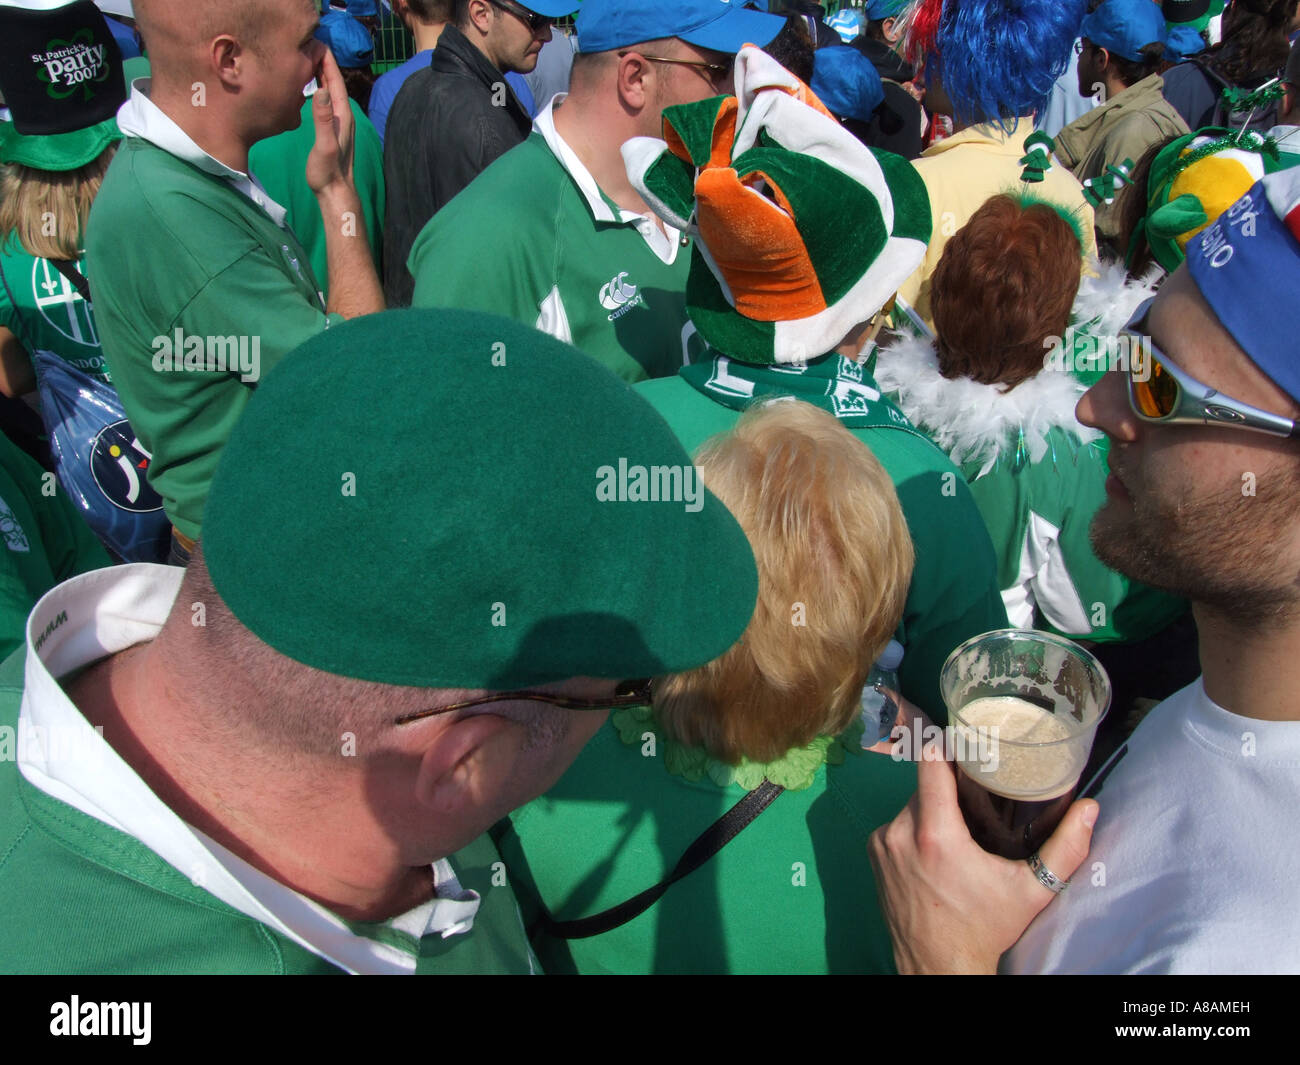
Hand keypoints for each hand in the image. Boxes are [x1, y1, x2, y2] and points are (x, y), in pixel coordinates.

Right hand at [306, 48, 355, 196]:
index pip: (335, 82)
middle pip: (334, 83)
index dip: (327, 62)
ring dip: (322, 75)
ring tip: (311, 60)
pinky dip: (320, 90)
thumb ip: (322, 118)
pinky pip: (327, 103)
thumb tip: (321, 90)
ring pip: (331, 92)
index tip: (317, 43)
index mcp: (341, 116)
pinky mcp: (333, 130)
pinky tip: (314, 88)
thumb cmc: (328, 172)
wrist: (336, 193)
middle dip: (324, 64)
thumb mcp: (324, 145)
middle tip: (310, 45)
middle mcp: (343, 117)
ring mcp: (339, 124)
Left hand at [867, 745, 1097, 973]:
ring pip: (910, 805)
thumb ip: (1066, 849)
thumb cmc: (985, 928)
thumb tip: (1090, 809)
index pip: (930, 763)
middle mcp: (900, 833)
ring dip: (932, 811)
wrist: (940, 967)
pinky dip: (914, 830)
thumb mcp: (1032, 890)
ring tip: (960, 832)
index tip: (967, 744)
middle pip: (925, 786)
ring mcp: (881, 844)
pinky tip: (935, 853)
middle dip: (950, 789)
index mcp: (936, 835)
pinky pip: (895, 825)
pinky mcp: (873, 854)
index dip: (948, 747)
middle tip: (977, 799)